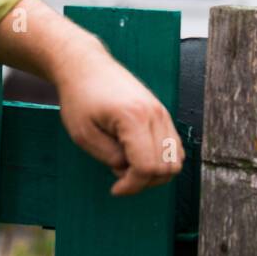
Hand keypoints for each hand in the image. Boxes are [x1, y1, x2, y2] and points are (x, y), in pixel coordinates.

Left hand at [55, 42, 184, 195]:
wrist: (87, 66)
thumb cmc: (80, 98)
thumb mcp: (84, 135)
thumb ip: (110, 158)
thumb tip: (130, 171)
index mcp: (134, 118)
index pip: (147, 167)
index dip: (132, 185)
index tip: (115, 189)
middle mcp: (156, 115)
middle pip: (167, 167)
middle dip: (145, 181)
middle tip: (120, 178)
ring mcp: (162, 113)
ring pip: (176, 159)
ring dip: (156, 172)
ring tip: (129, 167)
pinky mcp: (162, 113)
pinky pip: (174, 146)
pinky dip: (161, 159)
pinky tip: (138, 157)